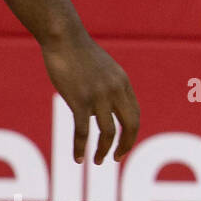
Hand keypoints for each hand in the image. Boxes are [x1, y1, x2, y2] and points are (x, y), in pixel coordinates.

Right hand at [41, 30, 140, 164]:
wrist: (65, 39)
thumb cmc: (80, 53)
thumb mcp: (104, 70)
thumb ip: (108, 89)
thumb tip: (99, 112)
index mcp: (124, 83)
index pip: (135, 114)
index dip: (131, 132)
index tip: (124, 143)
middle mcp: (116, 91)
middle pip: (131, 125)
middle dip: (127, 145)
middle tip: (118, 157)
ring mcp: (99, 96)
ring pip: (108, 131)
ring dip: (104, 150)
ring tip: (98, 161)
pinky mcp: (79, 100)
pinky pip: (83, 131)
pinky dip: (81, 147)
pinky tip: (78, 158)